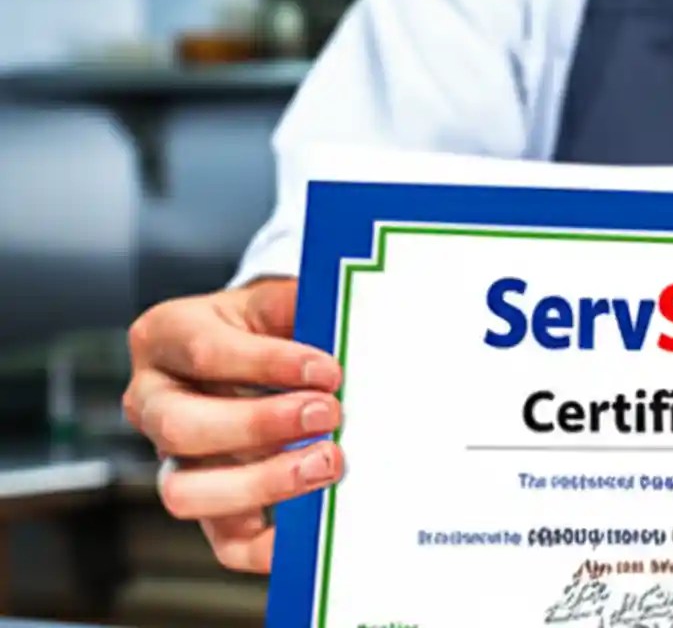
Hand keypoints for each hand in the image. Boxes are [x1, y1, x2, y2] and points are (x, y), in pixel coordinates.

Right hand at [123, 279, 344, 572]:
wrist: (257, 349)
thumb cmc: (264, 325)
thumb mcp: (275, 301)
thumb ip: (299, 306)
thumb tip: (344, 323)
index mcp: (166, 337)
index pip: (205, 353)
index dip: (270, 364)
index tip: (328, 370)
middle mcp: (153, 400)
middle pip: (181, 427)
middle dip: (260, 425)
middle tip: (328, 414)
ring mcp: (173, 459)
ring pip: (187, 492)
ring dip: (262, 482)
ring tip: (326, 462)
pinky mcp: (208, 504)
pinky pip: (225, 543)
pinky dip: (270, 545)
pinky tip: (316, 524)